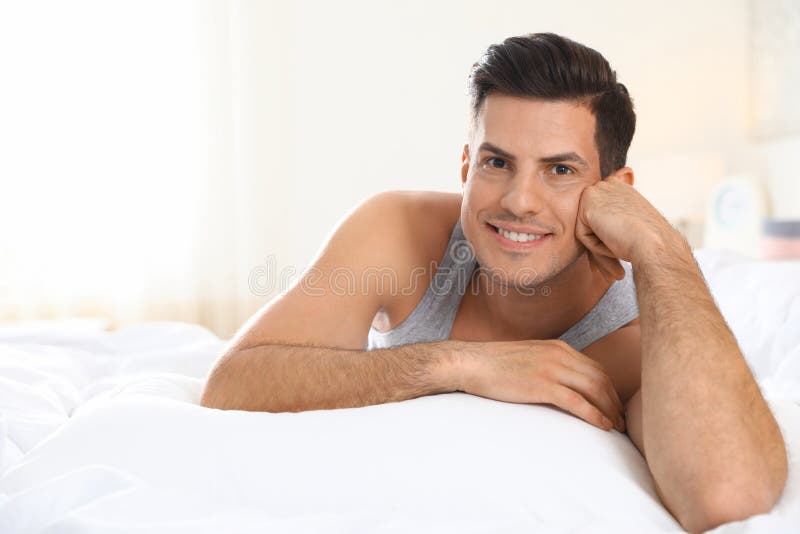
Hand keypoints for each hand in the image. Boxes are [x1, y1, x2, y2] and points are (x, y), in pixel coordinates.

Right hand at [455, 339, 625, 431]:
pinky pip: (578, 402)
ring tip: (616, 426)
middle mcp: (560, 355)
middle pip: (601, 378)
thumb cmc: (494, 364)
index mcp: (558, 348)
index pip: (595, 367)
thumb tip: (559, 383)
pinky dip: (595, 415)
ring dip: (610, 410)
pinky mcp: (543, 385)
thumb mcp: (528, 357)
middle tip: (622, 420)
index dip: (610, 389)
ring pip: (595, 389)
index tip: (614, 406)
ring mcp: (552, 369)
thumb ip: (548, 365)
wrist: (472, 363)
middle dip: (615, 401)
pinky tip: (603, 426)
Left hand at [574, 169, 678, 283]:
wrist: (654, 244)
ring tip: (621, 241)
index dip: (612, 231)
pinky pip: (582, 235)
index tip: (629, 235)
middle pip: (591, 221)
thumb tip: (601, 221)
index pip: (601, 214)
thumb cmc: (648, 239)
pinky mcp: (587, 206)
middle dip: (605, 236)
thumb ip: (615, 214)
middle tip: (625, 242)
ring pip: (586, 229)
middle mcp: (607, 184)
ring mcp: (596, 192)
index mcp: (619, 185)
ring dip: (601, 242)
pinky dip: (596, 245)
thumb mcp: (633, 220)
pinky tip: (614, 240)